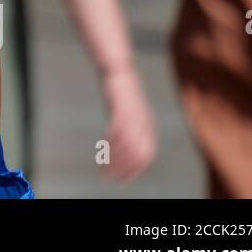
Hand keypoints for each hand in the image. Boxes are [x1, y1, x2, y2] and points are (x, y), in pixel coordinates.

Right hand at [101, 65, 157, 181]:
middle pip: (138, 154)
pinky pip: (118, 129)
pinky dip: (111, 142)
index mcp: (148, 127)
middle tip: (110, 178)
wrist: (119, 71)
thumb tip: (125, 148)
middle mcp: (143, 123)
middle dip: (124, 169)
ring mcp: (133, 115)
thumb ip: (130, 131)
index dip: (134, 170)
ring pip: (128, 144)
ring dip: (115, 159)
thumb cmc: (122, 94)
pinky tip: (103, 147)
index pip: (146, 156)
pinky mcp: (122, 107)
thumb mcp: (129, 114)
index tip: (121, 180)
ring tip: (103, 168)